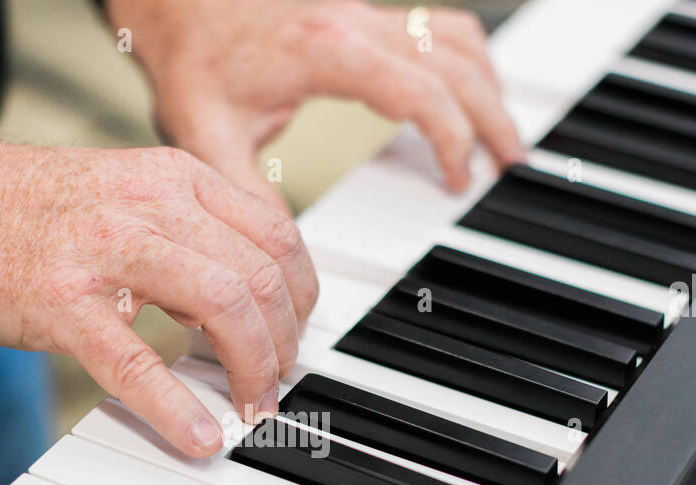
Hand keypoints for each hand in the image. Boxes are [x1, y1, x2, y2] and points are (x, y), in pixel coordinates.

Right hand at [0, 143, 317, 456]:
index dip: (301, 296)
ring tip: (250, 406)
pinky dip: (179, 408)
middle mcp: (151, 204)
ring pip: (221, 307)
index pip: (276, 234)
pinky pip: (137, 364)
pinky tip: (201, 438)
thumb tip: (248, 290)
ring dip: (252, 369)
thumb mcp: (126, 189)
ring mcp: (107, 252)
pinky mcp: (64, 304)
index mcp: (173, 177)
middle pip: (260, 275)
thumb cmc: (28, 209)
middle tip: (276, 382)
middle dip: (284, 342)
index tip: (294, 334)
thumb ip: (189, 228)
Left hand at [107, 0, 524, 205]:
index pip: (423, 92)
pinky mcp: (356, 13)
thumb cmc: (188, 51)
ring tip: (500, 133)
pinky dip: (460, 59)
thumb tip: (281, 250)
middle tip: (508, 163)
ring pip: (453, 36)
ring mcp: (360, 13)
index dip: (452, 138)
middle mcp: (355, 24)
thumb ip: (245, 194)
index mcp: (328, 52)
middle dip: (492, 115)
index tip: (455, 180)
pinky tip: (463, 90)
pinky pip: (430, 26)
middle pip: (456, 62)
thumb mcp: (205, 133)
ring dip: (486, 83)